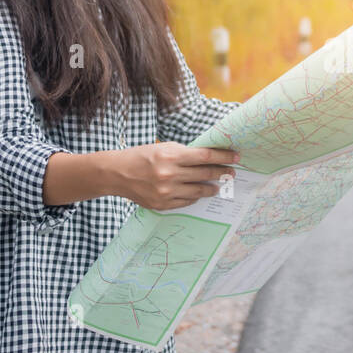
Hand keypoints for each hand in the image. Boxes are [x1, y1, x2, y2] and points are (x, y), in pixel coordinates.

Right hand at [111, 142, 239, 211]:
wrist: (116, 174)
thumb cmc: (141, 157)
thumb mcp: (163, 148)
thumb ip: (185, 154)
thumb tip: (209, 158)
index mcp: (171, 156)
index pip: (205, 157)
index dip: (223, 157)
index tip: (235, 157)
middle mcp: (170, 174)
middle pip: (205, 174)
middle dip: (222, 173)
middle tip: (232, 173)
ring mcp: (166, 192)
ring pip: (198, 192)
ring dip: (211, 188)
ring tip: (218, 186)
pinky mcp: (162, 204)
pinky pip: (186, 202)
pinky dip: (194, 197)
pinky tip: (199, 194)